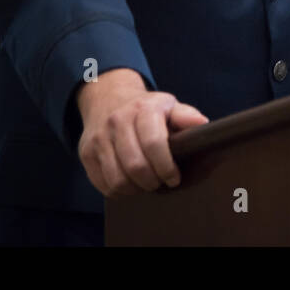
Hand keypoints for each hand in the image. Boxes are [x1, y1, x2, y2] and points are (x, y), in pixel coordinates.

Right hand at [76, 68, 208, 196]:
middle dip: (152, 181)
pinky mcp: (86, 152)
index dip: (166, 167)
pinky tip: (129, 183)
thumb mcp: (168, 105)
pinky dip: (118, 191)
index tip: (174, 178)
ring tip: (145, 184)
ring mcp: (99, 137)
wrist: (108, 98)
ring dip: (135, 189)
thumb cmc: (146, 108)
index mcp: (143, 109)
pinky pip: (102, 184)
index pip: (154, 143)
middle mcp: (117, 121)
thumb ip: (185, 116)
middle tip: (159, 183)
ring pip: (117, 179)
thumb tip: (202, 123)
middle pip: (135, 166)